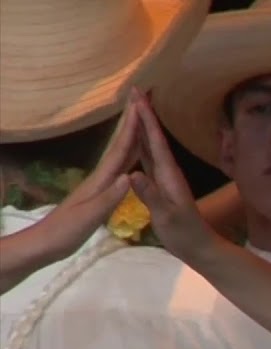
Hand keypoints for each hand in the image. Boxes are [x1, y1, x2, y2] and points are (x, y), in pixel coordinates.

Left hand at [13, 103, 140, 255]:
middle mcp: (101, 178)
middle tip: (141, 100)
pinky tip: (133, 155)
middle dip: (131, 123)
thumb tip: (130, 175)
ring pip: (120, 155)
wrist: (46, 243)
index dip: (132, 128)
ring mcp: (99, 184)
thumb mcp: (90, 216)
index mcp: (101, 181)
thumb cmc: (67, 231)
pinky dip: (128, 157)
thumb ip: (110, 197)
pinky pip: (119, 168)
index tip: (142, 106)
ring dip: (131, 136)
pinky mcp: (99, 193)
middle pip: (120, 146)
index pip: (120, 150)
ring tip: (142, 120)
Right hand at [125, 89, 215, 260]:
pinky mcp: (162, 186)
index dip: (146, 118)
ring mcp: (166, 178)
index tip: (138, 96)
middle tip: (135, 90)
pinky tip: (137, 141)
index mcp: (169, 175)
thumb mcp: (166, 216)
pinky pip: (149, 159)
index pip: (155, 141)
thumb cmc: (184, 234)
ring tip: (134, 107)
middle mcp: (168, 172)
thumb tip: (132, 174)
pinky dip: (142, 145)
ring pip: (151, 146)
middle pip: (154, 137)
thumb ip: (150, 196)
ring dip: (143, 126)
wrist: (200, 247)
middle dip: (144, 114)